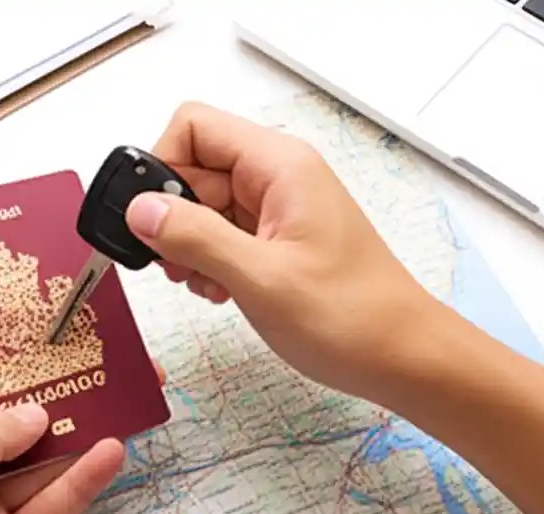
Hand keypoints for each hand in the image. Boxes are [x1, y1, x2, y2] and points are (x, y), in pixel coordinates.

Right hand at [125, 101, 442, 401]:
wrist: (402, 355)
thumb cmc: (349, 317)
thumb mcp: (259, 278)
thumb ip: (194, 238)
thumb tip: (141, 210)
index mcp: (279, 165)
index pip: (193, 127)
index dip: (162, 168)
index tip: (154, 221)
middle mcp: (279, 176)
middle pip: (195, 168)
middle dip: (174, 217)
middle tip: (180, 265)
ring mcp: (280, 209)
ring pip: (206, 205)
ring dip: (191, 245)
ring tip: (207, 285)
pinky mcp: (281, 240)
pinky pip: (226, 234)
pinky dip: (212, 261)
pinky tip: (223, 292)